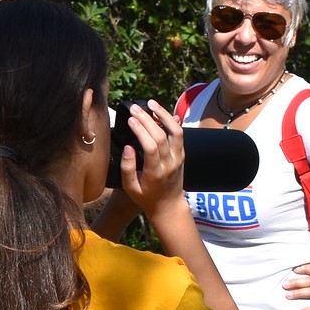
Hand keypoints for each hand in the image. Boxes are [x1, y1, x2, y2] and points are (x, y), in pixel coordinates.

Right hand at [117, 100, 186, 216]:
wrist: (169, 206)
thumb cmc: (146, 197)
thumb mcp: (130, 187)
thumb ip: (127, 168)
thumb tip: (128, 147)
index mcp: (156, 172)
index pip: (151, 147)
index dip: (141, 131)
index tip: (130, 119)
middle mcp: (170, 163)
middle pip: (161, 136)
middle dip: (147, 119)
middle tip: (134, 108)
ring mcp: (179, 158)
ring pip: (175, 131)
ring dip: (163, 115)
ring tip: (151, 103)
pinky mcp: (182, 154)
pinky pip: (179, 134)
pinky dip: (170, 121)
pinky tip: (161, 111)